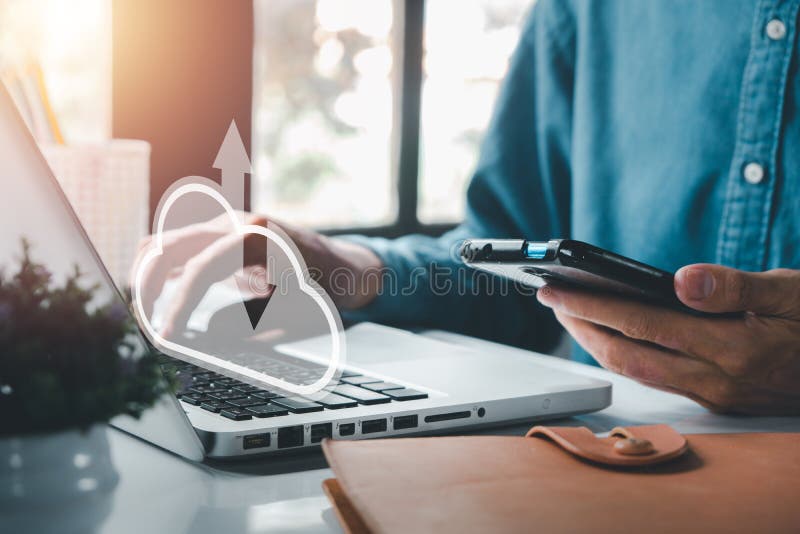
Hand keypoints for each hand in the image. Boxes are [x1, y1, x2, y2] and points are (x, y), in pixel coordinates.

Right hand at [132, 212, 382, 336]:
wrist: (344, 267)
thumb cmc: (325, 291)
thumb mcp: (294, 313)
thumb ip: (249, 325)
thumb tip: (202, 335)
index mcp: (257, 237)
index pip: (200, 269)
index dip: (179, 306)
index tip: (166, 336)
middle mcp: (237, 223)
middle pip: (170, 245)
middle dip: (148, 284)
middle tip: (141, 323)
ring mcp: (227, 226)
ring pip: (168, 241)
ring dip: (149, 273)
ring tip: (141, 312)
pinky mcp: (221, 238)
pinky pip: (180, 247)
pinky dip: (162, 268)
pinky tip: (153, 297)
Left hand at [536, 264, 799, 414]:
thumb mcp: (793, 291)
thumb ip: (737, 287)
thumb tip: (683, 280)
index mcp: (733, 347)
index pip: (642, 323)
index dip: (592, 305)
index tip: (555, 289)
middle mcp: (718, 378)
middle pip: (627, 355)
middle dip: (581, 327)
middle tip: (550, 299)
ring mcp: (716, 393)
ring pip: (638, 371)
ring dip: (598, 344)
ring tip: (571, 315)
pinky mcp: (719, 398)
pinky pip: (658, 378)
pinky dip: (626, 355)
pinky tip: (615, 336)